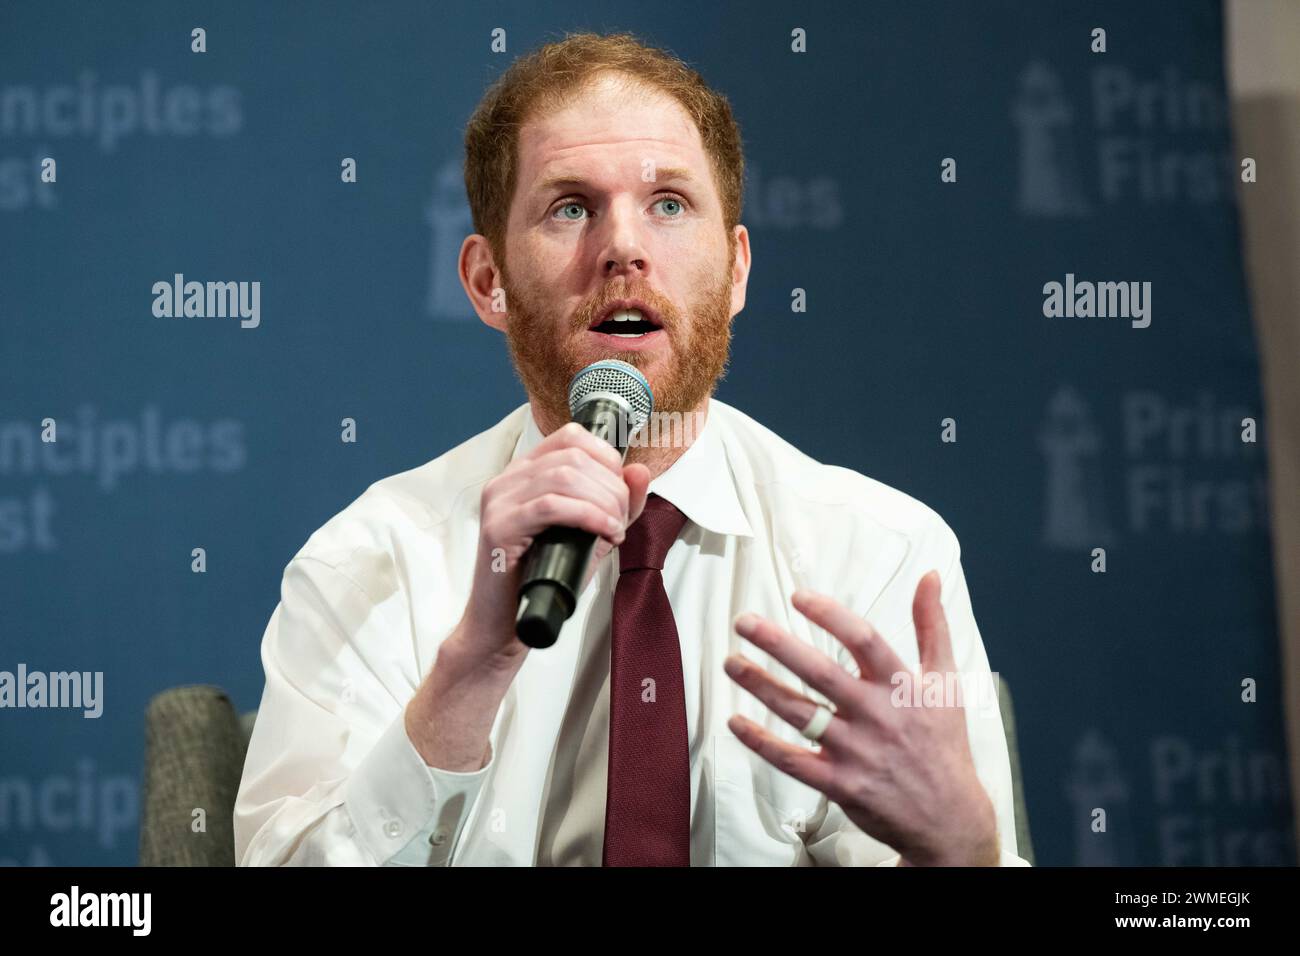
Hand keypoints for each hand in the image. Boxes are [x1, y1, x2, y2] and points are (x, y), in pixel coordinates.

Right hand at [457, 422, 650, 666]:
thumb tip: (640, 470)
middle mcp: (507, 479)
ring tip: (614, 528)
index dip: (606, 457)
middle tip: (621, 518)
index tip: (621, 491)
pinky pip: (550, 506)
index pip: (571, 437)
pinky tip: (604, 532)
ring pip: (563, 476)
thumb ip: (617, 504)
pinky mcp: (498, 527)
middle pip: (573, 456)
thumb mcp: (591, 534)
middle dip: (611, 486)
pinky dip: (587, 516)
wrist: (505, 623)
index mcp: (525, 472)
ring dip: (602, 501)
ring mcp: (499, 500)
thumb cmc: (545, 577)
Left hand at [723, 571, 999, 865]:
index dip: (831, 615)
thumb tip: (929, 575)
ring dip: (761, 686)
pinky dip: (761, 742)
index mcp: (902, 687)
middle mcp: (878, 716)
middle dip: (778, 644)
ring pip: (800, 714)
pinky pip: (792, 761)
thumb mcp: (947, 681)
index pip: (864, 640)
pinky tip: (734, 721)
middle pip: (821, 673)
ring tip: (730, 662)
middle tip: (743, 621)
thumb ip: (933, 626)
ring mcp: (857, 752)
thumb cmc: (943, 742)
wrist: (949, 818)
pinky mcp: (841, 785)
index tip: (797, 596)